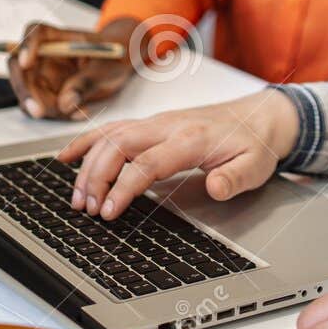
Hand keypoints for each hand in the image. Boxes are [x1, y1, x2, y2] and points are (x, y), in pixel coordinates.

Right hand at [7, 18, 138, 119]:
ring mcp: (43, 74)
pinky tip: (80, 112)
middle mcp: (44, 54)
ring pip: (28, 92)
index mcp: (58, 36)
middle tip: (38, 111)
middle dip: (25, 90)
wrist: (121, 65)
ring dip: (46, 108)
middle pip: (20, 66)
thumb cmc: (114, 56)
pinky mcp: (46, 92)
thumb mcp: (107, 67)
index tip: (26, 64)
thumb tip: (64, 103)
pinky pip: (41, 106)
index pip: (35, 32)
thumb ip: (86, 82)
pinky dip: (56, 115)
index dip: (26, 46)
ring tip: (78, 110)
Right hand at [56, 89, 300, 217]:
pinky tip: (68, 156)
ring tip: (76, 197)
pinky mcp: (152, 125)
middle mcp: (169, 126)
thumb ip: (236, 178)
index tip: (108, 212)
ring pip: (111, 136)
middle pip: (120, 145)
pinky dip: (88, 141)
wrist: (260, 116)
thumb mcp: (256, 166)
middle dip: (96, 176)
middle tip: (86, 208)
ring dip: (88, 164)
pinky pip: (113, 128)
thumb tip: (216, 187)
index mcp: (191, 139)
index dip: (123, 187)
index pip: (147, 163)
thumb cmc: (255, 144)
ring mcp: (157, 123)